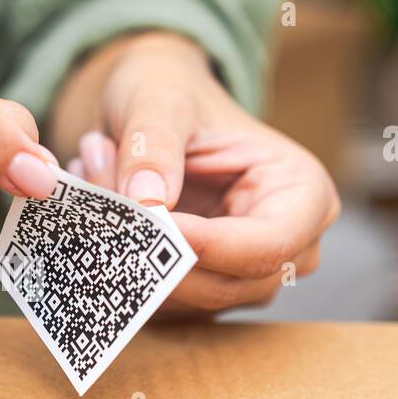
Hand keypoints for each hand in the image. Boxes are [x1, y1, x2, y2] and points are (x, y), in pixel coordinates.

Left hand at [55, 32, 339, 312]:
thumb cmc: (172, 95)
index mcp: (303, 193)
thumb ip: (153, 144)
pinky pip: (158, 303)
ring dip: (129, 257)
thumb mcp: (159, 100)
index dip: (206, 246)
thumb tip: (148, 199)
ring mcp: (246, 276)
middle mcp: (287, 246)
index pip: (266, 245)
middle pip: (225, 285)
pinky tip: (99, 214)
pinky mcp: (202, 290)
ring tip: (94, 184)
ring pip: (185, 300)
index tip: (147, 222)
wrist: (152, 110)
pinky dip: (120, 267)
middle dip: (155, 252)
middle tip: (101, 194)